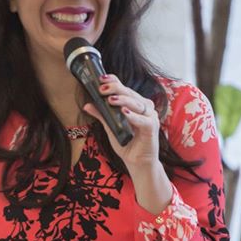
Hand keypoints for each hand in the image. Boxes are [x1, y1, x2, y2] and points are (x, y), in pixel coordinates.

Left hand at [84, 75, 172, 214]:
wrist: (136, 162)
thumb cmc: (126, 143)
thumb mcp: (110, 127)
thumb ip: (102, 115)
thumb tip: (87, 105)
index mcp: (135, 104)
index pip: (125, 89)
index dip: (114, 82)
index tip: (101, 79)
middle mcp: (144, 107)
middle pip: (130, 94)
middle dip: (115, 89)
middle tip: (102, 88)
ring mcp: (150, 116)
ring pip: (137, 104)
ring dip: (123, 101)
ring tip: (111, 100)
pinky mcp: (152, 128)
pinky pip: (143, 120)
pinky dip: (133, 116)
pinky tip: (124, 113)